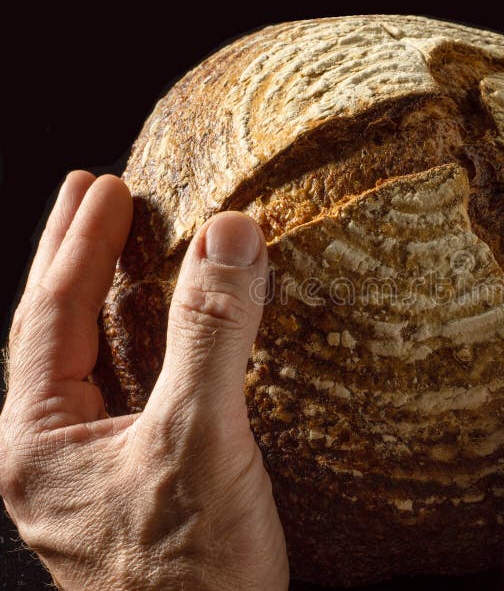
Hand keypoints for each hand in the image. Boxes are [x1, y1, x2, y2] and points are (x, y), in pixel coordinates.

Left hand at [0, 172, 288, 588]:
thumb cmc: (192, 576)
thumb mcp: (198, 444)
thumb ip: (211, 337)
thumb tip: (230, 237)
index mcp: (40, 441)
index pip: (48, 317)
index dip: (78, 244)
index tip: (107, 184)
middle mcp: (52, 457)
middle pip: (53, 336)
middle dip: (73, 259)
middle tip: (94, 194)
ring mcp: (89, 476)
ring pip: (90, 367)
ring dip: (105, 301)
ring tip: (118, 250)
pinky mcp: (132, 489)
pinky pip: (127, 397)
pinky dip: (141, 349)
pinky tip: (162, 340)